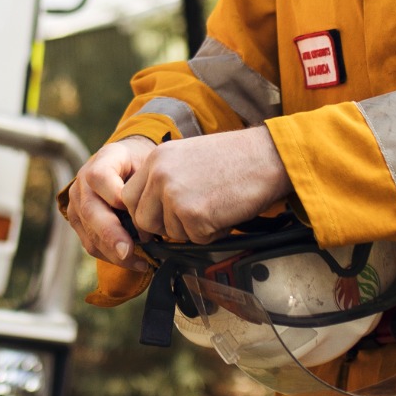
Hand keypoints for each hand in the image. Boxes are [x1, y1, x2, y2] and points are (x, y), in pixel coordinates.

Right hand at [61, 137, 156, 263]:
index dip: (113, 194)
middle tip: (128, 250)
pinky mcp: (78, 223)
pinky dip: (112, 257)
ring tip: (141, 262)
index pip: (99, 177)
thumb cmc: (142, 165)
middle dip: (110, 234)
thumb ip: (146, 183)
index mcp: (102, 161)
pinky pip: (91, 245)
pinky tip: (136, 262)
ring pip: (90, 232)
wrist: (125, 164)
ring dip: (114, 252)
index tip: (133, 209)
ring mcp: (77, 204)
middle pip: (90, 210)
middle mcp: (83, 182)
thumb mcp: (148, 162)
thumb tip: (153, 215)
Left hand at [129, 128, 289, 243]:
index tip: (159, 220)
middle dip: (163, 227)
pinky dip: (212, 233)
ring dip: (192, 229)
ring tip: (216, 206)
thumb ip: (164, 179)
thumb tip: (151, 211)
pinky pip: (195, 239)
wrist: (267, 156)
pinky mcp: (194, 215)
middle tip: (190, 219)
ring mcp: (174, 195)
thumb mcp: (187, 157)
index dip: (144, 213)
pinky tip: (226, 211)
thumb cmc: (235, 158)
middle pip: (143, 219)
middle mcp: (159, 175)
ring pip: (170, 232)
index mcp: (155, 159)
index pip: (128, 197)